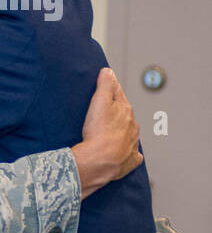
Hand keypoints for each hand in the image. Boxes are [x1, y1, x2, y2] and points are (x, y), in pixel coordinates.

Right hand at [71, 67, 141, 198]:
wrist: (100, 161)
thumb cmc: (98, 132)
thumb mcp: (99, 103)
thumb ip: (105, 85)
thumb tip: (109, 71)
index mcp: (126, 110)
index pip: (119, 94)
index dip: (111, 90)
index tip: (104, 88)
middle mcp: (133, 126)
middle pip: (125, 114)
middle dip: (116, 112)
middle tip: (102, 112)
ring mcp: (133, 144)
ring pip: (129, 133)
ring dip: (121, 131)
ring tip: (108, 133)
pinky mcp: (130, 160)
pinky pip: (132, 155)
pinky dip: (128, 152)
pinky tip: (121, 152)